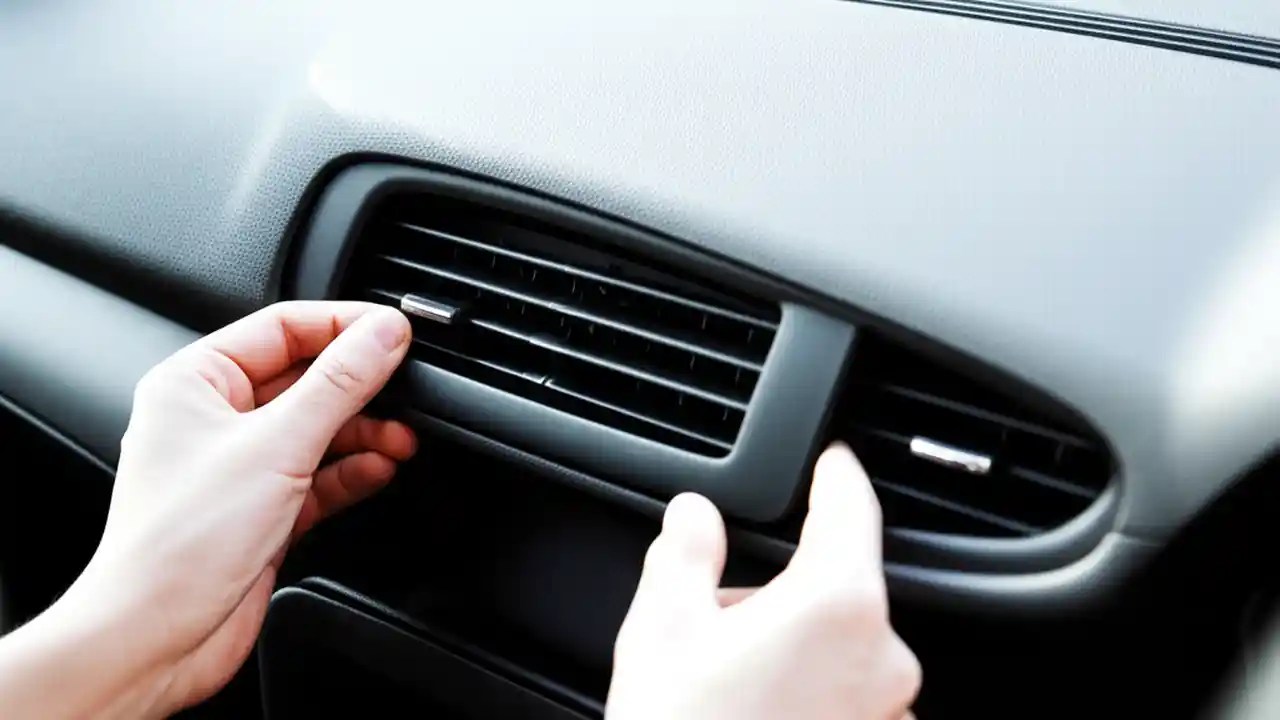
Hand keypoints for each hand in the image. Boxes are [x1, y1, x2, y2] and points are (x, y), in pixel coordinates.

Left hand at [0, 302, 416, 718]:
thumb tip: (383, 333)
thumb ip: (340, 384)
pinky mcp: (264, 511)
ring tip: (403, 437)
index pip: (282, 326)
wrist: (158, 638)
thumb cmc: (179, 544)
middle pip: (306, 378)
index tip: (394, 331)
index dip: (342, 325)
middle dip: (361, 386)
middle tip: (407, 387)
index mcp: (194, 382)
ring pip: (318, 429)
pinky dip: (353, 472)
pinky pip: (320, 476)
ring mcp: (241, 467)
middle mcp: (214, 419)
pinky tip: (381, 468)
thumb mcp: (276, 444)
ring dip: (364, 432)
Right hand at [607, 444, 920, 719]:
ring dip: (793, 641)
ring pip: (840, 643)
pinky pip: (847, 694)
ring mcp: (887, 711)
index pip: (850, 507)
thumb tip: (692, 515)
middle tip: (717, 618)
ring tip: (725, 678)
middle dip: (781, 587)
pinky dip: (808, 688)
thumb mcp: (663, 629)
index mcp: (836, 603)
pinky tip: (752, 710)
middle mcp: (881, 656)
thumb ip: (684, 554)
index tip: (833, 458)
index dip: (837, 473)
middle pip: (836, 583)